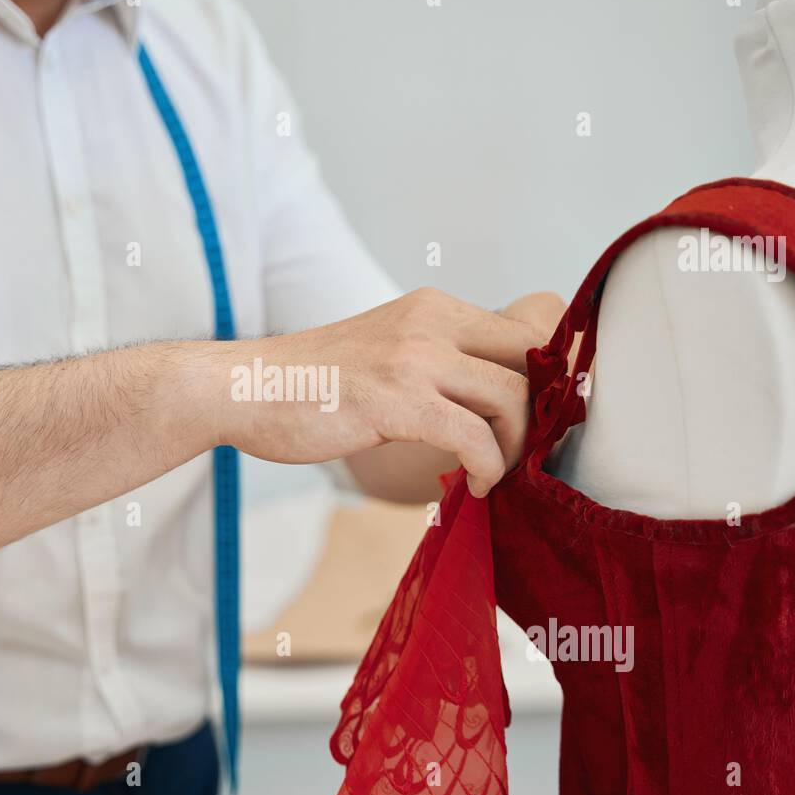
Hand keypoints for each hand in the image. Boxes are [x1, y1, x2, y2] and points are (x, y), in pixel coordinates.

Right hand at [208, 287, 562, 497]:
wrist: (244, 387)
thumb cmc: (311, 384)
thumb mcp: (386, 351)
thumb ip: (436, 360)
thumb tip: (490, 396)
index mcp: (433, 308)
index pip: (530, 324)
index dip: (550, 372)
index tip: (540, 416)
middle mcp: (432, 321)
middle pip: (533, 355)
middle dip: (544, 409)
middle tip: (528, 450)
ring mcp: (414, 357)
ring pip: (513, 397)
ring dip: (518, 446)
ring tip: (497, 472)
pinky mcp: (397, 400)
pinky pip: (473, 436)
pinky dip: (488, 467)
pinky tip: (474, 485)